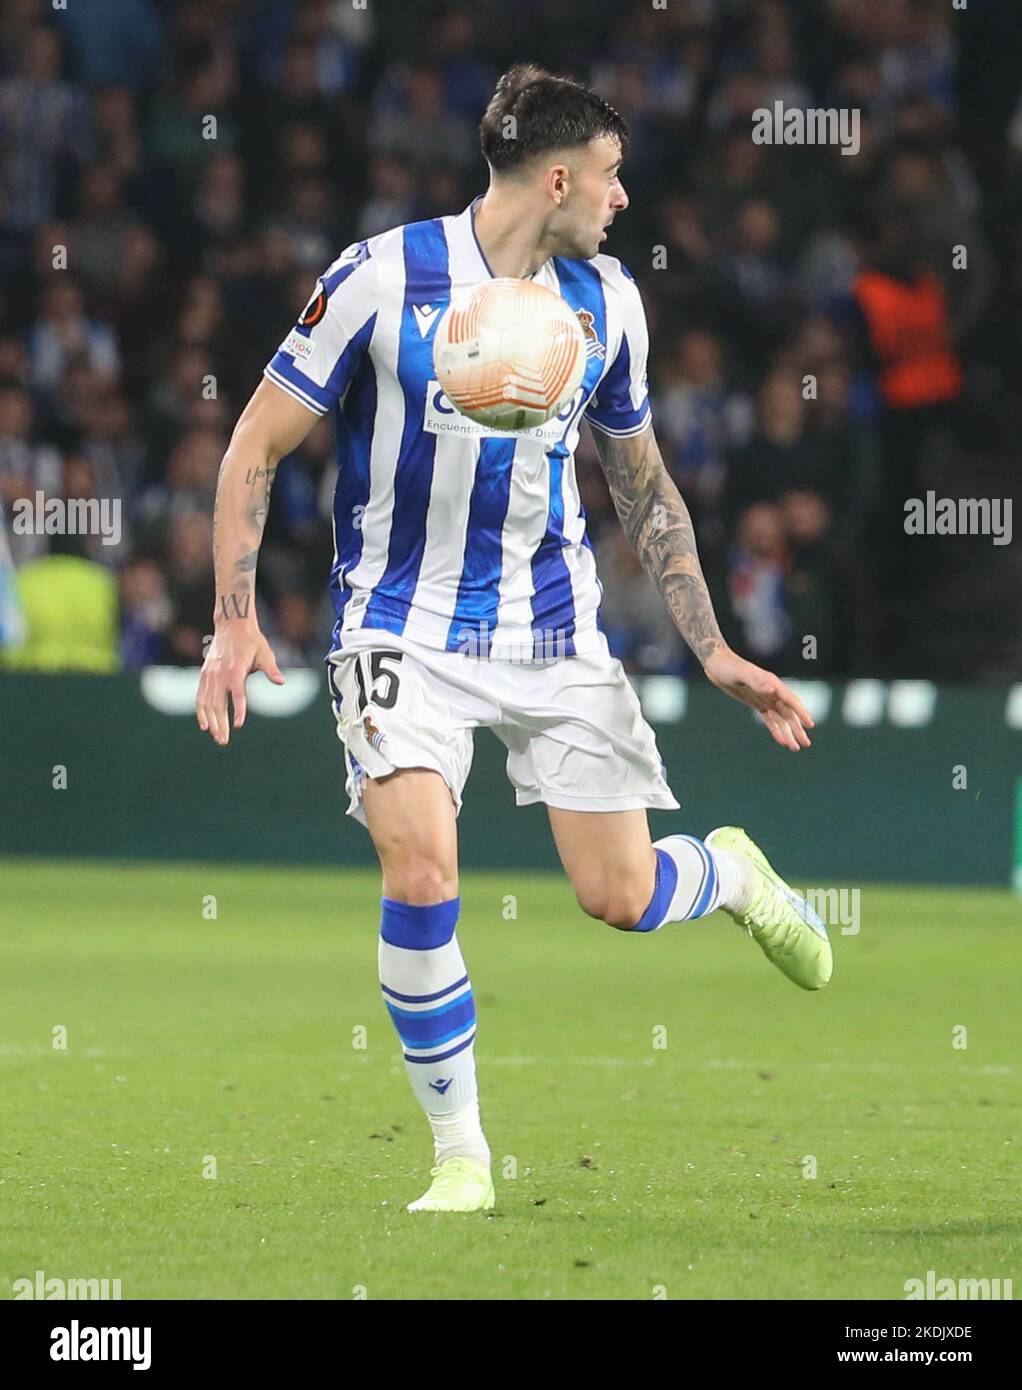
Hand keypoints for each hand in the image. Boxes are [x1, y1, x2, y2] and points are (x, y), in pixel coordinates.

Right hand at [196, 623, 283, 745]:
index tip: (238, 725)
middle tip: (224, 741)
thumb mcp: (265, 653)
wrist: (231, 625)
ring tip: (216, 737)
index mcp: (236, 670)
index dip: (238, 710)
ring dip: (210, 722)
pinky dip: (201, 711)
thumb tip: (281, 682)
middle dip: (220, 724)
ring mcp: (210, 675)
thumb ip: (271, 670)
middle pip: (218, 704)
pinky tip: (204, 725)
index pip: (237, 694)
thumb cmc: (252, 641)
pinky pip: (200, 696)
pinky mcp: (204, 674)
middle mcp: (220, 674)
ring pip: (206, 703)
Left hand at [703, 645, 813, 750]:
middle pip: (789, 713)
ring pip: (781, 719)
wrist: (717, 664)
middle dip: (798, 729)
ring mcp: (766, 698)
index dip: (801, 712)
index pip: (791, 700)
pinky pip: (769, 719)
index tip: (810, 724)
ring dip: (789, 733)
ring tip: (796, 748)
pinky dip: (775, 730)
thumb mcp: (741, 674)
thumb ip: (757, 681)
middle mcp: (773, 692)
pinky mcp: (757, 703)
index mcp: (772, 683)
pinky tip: (781, 741)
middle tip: (806, 744)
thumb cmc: (729, 667)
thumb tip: (772, 689)